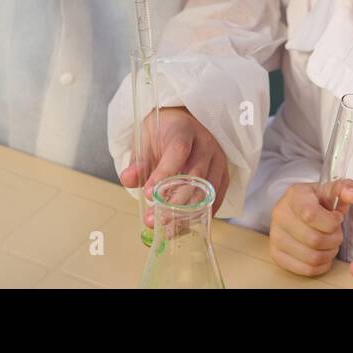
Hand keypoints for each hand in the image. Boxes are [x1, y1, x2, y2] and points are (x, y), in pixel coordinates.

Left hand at [118, 106, 229, 226]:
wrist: (183, 124)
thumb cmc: (163, 133)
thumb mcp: (145, 141)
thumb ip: (138, 162)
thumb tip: (128, 179)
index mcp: (184, 130)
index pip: (178, 151)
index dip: (164, 174)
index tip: (149, 194)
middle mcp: (205, 143)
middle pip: (195, 175)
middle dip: (175, 202)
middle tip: (156, 220)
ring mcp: (218, 158)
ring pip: (208, 190)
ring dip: (188, 212)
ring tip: (169, 228)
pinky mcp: (223, 173)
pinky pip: (217, 196)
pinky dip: (203, 213)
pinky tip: (186, 224)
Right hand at [268, 179, 352, 276]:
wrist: (294, 208)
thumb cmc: (315, 200)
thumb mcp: (331, 189)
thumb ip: (346, 188)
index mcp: (294, 196)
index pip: (311, 215)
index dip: (331, 222)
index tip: (336, 218)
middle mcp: (280, 215)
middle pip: (314, 239)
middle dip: (334, 239)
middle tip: (336, 233)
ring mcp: (276, 236)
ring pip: (312, 257)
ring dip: (329, 254)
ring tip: (330, 243)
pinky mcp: (276, 254)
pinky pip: (305, 269)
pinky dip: (321, 266)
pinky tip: (323, 254)